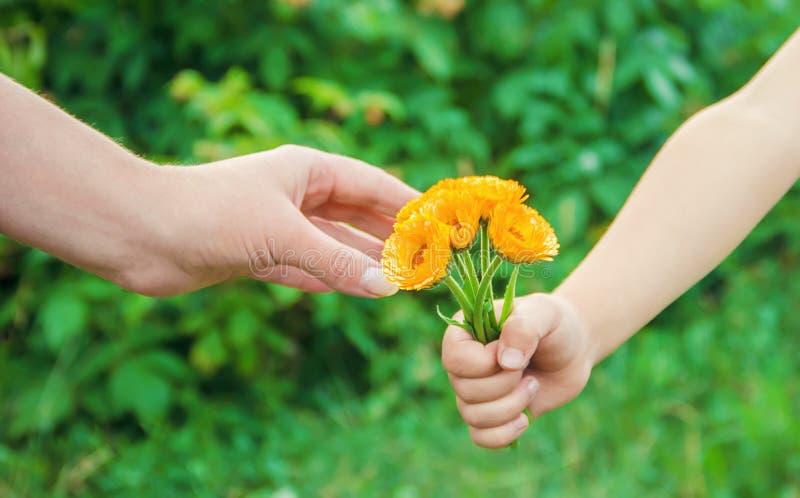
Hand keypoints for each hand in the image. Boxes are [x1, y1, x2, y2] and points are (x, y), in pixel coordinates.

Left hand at [127, 145, 417, 296]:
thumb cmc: (212, 214)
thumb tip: (388, 287)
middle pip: (356, 216)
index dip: (407, 205)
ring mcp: (277, 227)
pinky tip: (360, 289)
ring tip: (403, 281)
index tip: (441, 224)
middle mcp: (295, 195)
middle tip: (429, 260)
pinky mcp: (258, 256)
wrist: (141, 234)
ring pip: (334, 245)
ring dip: (366, 262)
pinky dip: (334, 279)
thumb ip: (337, 262)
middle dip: (391, 237)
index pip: (371, 186)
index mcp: (306, 171)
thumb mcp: (284, 235)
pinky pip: (309, 268)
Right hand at [441, 293, 594, 447]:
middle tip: (528, 370)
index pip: (454, 358)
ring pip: (472, 416)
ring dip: (510, 407)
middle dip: (505, 385)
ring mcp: (475, 391)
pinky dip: (503, 435)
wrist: (574, 350)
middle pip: (464, 390)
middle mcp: (463, 363)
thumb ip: (523, 329)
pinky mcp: (492, 415)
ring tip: (533, 386)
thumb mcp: (544, 313)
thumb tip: (506, 362)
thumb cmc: (554, 324)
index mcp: (466, 332)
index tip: (513, 353)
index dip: (484, 363)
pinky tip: (524, 419)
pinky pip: (481, 437)